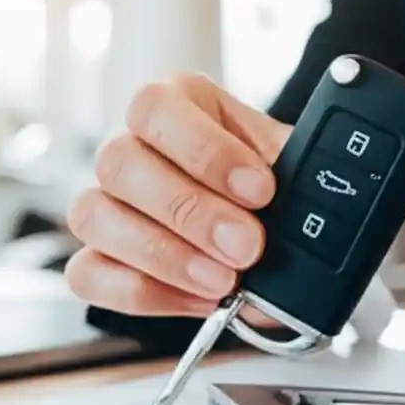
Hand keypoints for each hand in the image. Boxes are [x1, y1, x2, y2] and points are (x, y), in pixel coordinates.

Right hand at [65, 73, 289, 317]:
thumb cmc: (270, 185)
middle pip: (121, 164)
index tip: (260, 190)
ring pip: (95, 218)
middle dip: (191, 212)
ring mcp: (104, 202)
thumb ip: (295, 167)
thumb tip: (314, 187)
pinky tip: (197, 298)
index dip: (204, 151)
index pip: (156, 108)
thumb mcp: (290, 161)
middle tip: (246, 245)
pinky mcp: (96, 257)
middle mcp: (129, 148)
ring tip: (224, 279)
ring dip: (165, 256)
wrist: (272, 228)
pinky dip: (143, 293)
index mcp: (173, 105)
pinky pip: (90, 275)